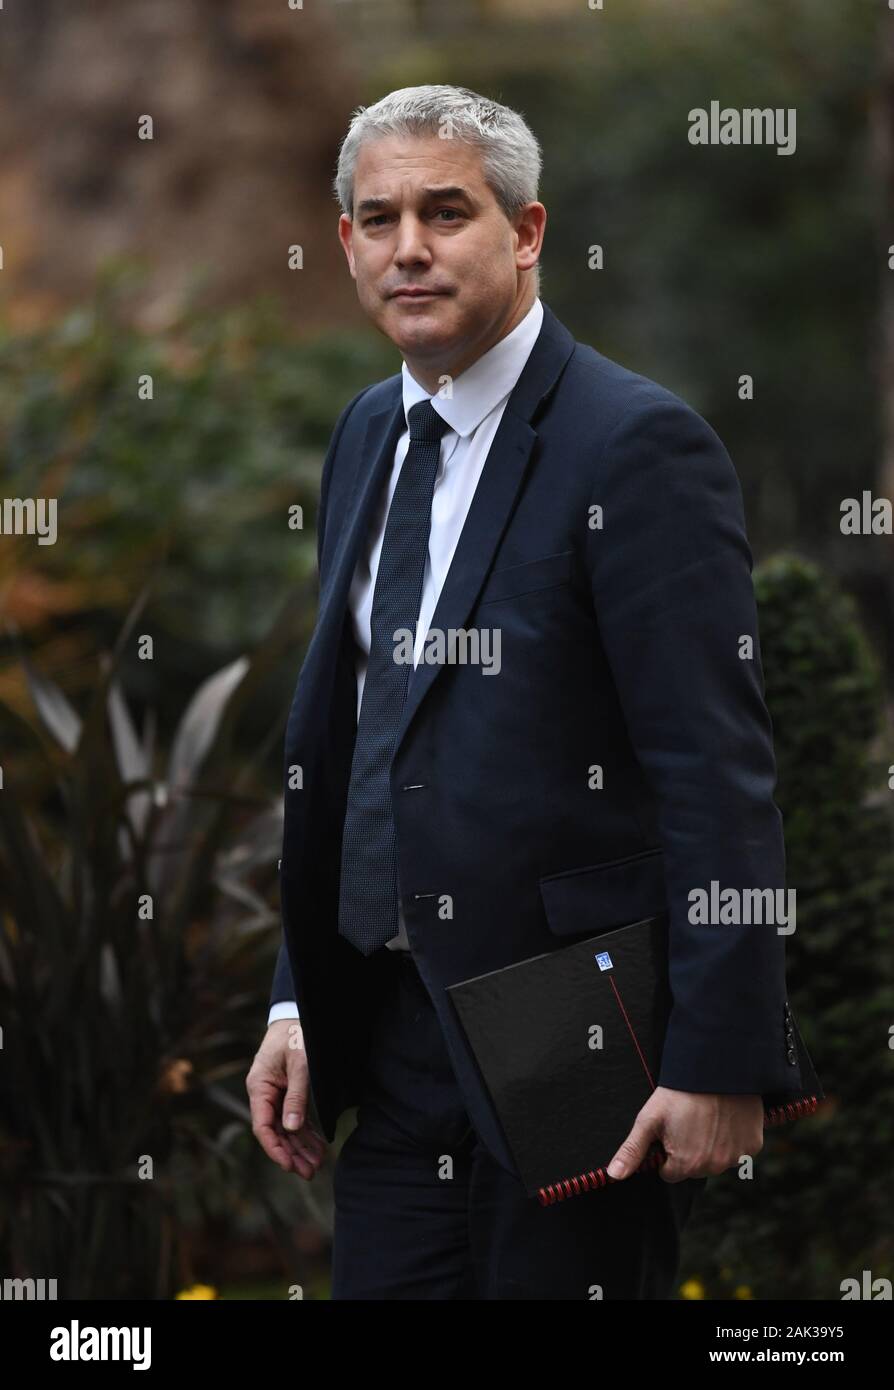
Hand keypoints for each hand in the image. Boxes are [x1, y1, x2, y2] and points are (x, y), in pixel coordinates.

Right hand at [246, 1019, 327, 1177]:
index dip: (275, 1148)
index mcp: (259, 1087)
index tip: (289, 1165)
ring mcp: (276, 1094)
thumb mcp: (299, 1063)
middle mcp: (264, 1094)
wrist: (297, 1014)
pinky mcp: (288, 1092)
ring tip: (316, 1166)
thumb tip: (291, 1128)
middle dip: (291, 1154)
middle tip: (309, 1173)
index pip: (262, 1126)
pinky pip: (295, 1118)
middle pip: (275, 1132)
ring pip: (286, 1128)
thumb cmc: (296, 1034)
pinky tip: (318, 1148)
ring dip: (300, 1147)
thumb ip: (295, 1095)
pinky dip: (306, 1133)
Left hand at [606, 1087, 763, 1182]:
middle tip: (688, 1120)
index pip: (670, 1172)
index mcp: (686, 1165)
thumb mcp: (649, 1119)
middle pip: (694, 1167)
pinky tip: (725, 1116)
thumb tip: (613, 1175)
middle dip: (689, 1149)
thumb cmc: (679, 1093)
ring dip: (711, 1145)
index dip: (667, 1151)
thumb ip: (632, 1151)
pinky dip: (732, 1137)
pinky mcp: (753, 1144)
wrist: (717, 1068)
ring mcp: (736, 1157)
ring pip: (716, 1159)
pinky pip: (739, 1148)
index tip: (670, 1130)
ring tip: (706, 1116)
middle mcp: (713, 1167)